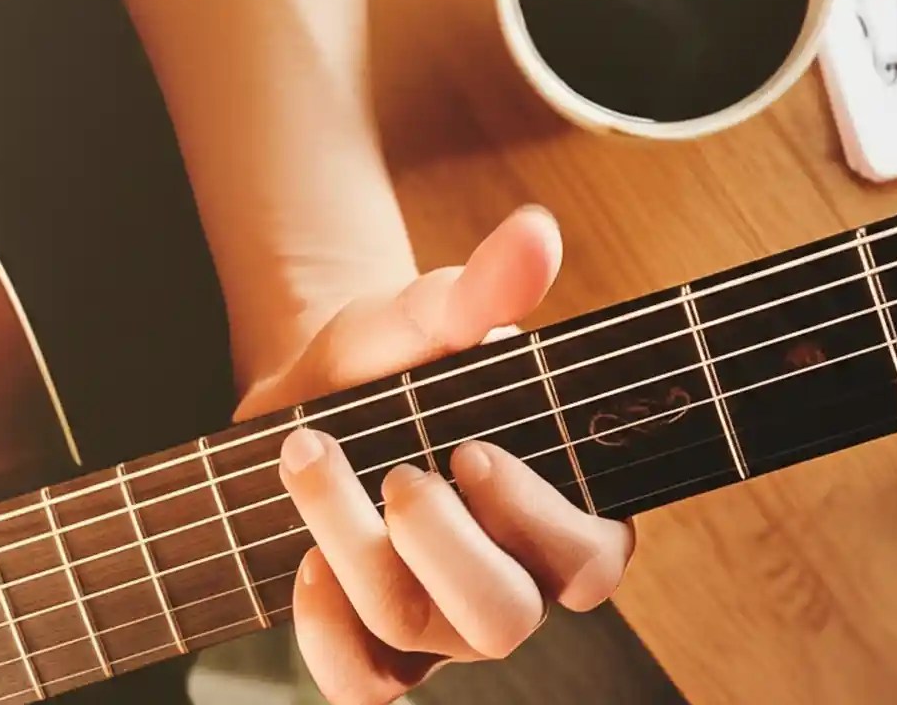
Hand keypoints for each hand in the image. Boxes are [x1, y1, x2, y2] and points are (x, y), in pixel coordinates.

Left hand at [237, 206, 635, 704]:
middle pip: (507, 621)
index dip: (539, 523)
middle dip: (446, 549)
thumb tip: (533, 235)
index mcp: (562, 513)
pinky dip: (326, 634)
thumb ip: (483, 290)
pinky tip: (304, 564)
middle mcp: (514, 582)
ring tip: (313, 458)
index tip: (474, 449)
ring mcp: (444, 626)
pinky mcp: (378, 644)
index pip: (591, 561)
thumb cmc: (397, 361)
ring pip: (421, 637)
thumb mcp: (428, 317)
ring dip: (356, 551)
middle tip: (401, 473)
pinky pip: (362, 684)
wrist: (321, 394)